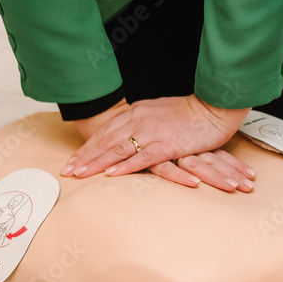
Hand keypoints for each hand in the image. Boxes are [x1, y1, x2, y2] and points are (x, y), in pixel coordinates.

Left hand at [62, 95, 254, 191]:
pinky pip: (141, 158)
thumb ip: (144, 120)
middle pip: (106, 140)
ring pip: (118, 149)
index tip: (75, 160)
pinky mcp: (167, 144)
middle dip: (85, 157)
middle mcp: (140, 120)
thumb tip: (132, 130)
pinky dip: (125, 166)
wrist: (214, 106)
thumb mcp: (160, 111)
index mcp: (137, 111)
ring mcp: (153, 132)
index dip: (88, 147)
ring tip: (81, 174)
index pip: (106, 131)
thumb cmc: (192, 112)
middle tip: (67, 171)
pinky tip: (111, 174)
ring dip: (97, 163)